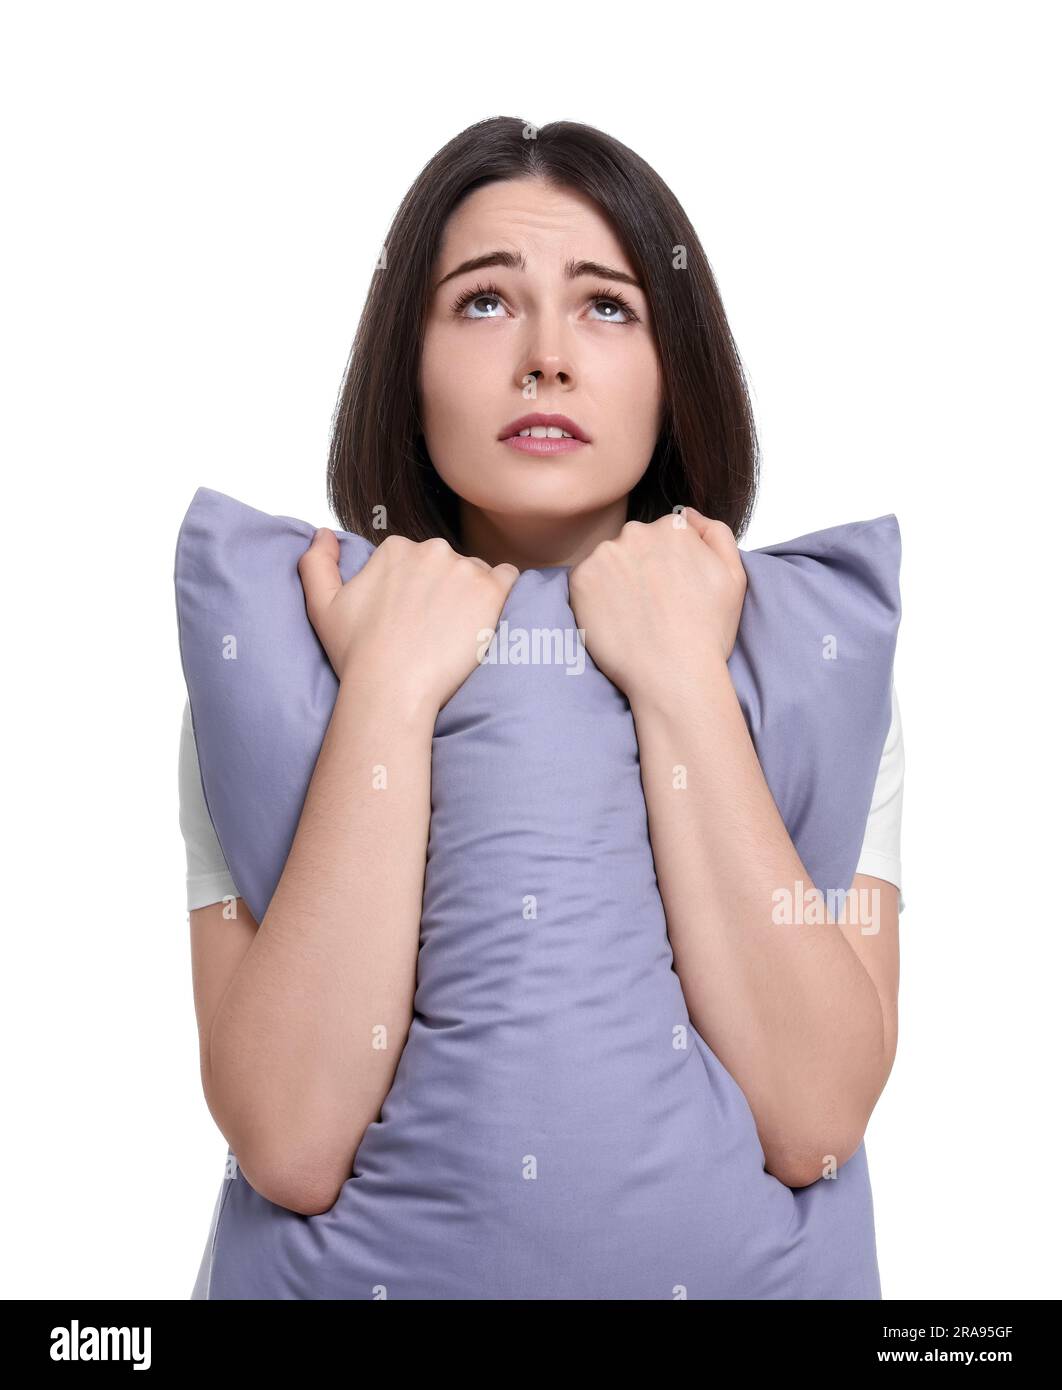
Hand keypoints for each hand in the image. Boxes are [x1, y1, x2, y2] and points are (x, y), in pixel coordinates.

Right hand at [298, 529, 520, 714]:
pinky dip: (502, 593)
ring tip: (457, 631)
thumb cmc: (356, 654)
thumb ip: (316, 562)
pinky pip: (508, 578)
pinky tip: (487, 617)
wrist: (392, 688)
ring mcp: (463, 568)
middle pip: (448, 564)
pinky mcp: (491, 590)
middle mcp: (431, 549)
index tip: (412, 617)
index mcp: (396, 548)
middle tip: (435, 628)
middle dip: (445, 589)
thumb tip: (324, 532)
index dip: (417, 590)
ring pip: (476, 574)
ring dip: (471, 596)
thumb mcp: (322, 605)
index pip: (418, 560)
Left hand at [567, 507, 746, 703]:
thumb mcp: (734, 575)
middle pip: (634, 546)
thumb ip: (716, 532)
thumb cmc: (708, 631)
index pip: (664, 537)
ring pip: (608, 563)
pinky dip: (594, 599)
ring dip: (615, 582)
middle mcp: (636, 532)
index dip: (669, 568)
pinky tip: (614, 622)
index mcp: (673, 528)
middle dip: (640, 569)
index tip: (672, 594)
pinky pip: (585, 583)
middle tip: (653, 608)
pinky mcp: (581, 579)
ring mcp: (605, 555)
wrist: (674, 673)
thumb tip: (687, 514)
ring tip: (633, 617)